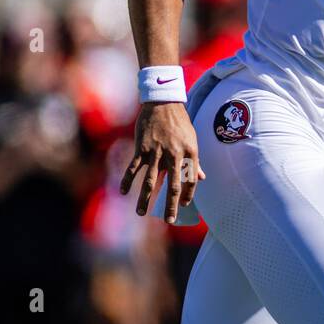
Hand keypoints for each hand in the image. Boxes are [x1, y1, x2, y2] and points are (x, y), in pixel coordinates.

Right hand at [119, 102, 204, 222]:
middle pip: (172, 185)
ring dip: (145, 199)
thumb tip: (200, 178)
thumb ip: (195, 161)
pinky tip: (123, 192)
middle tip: (169, 220)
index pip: (190, 180)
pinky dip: (127, 181)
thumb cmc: (180, 123)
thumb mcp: (192, 140)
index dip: (188, 194)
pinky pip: (133, 168)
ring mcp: (156, 152)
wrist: (163, 103)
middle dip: (170, 205)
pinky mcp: (141, 148)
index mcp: (190, 153)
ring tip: (141, 213)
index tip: (183, 205)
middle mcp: (174, 155)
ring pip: (150, 181)